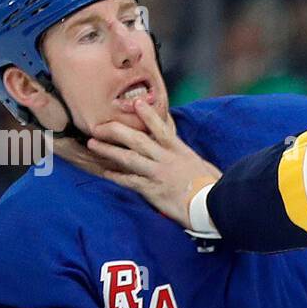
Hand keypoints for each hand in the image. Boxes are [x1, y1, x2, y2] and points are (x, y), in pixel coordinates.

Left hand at [73, 99, 220, 227]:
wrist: (212, 204)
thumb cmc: (212, 187)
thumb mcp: (202, 165)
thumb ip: (188, 158)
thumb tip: (184, 156)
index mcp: (180, 151)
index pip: (161, 127)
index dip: (147, 114)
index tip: (136, 103)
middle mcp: (166, 159)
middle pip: (137, 139)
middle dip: (116, 130)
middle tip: (100, 125)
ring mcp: (157, 174)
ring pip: (128, 158)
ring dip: (109, 150)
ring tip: (93, 144)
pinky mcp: (153, 190)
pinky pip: (130, 181)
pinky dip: (116, 176)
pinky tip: (105, 172)